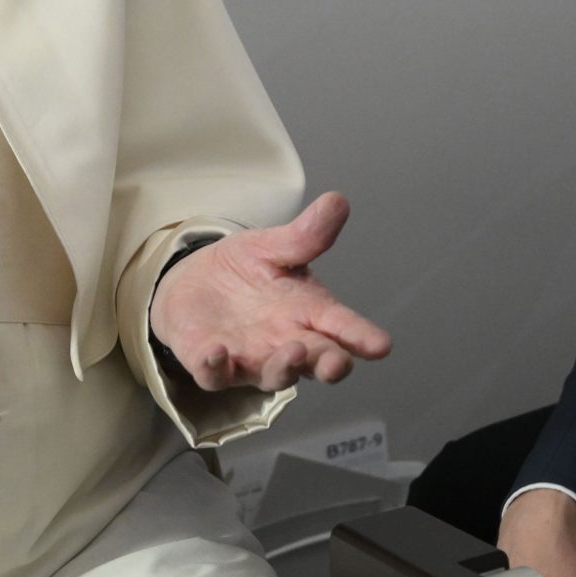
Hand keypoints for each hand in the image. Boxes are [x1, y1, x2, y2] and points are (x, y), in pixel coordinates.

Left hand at [147, 192, 391, 391]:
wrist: (193, 285)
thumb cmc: (244, 271)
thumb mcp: (273, 247)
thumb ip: (306, 235)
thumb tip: (337, 200)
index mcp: (308, 312)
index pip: (341, 326)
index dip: (362, 337)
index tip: (381, 345)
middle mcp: (286, 342)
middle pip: (315, 361)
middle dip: (329, 365)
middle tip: (338, 364)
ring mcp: (251, 358)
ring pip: (273, 375)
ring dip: (284, 368)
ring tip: (294, 351)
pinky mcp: (213, 366)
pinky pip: (215, 376)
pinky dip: (216, 368)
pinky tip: (216, 353)